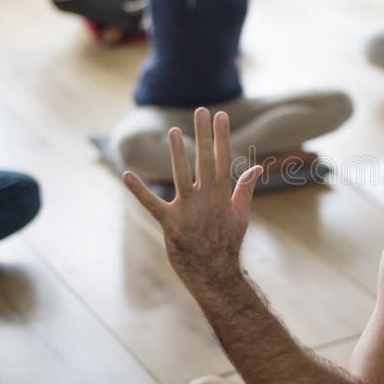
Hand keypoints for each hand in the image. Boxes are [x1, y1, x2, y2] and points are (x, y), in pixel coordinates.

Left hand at [123, 108, 263, 291]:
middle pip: (204, 160)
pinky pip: (152, 204)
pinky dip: (139, 190)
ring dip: (177, 153)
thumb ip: (245, 189)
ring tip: (172, 131)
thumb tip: (256, 167)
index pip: (223, 159)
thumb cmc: (228, 243)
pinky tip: (127, 174)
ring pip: (181, 175)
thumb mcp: (241, 214)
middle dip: (203, 134)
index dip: (221, 136)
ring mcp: (188, 210)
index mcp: (223, 194)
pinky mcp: (171, 223)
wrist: (216, 273)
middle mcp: (207, 198)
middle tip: (201, 111)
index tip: (220, 115)